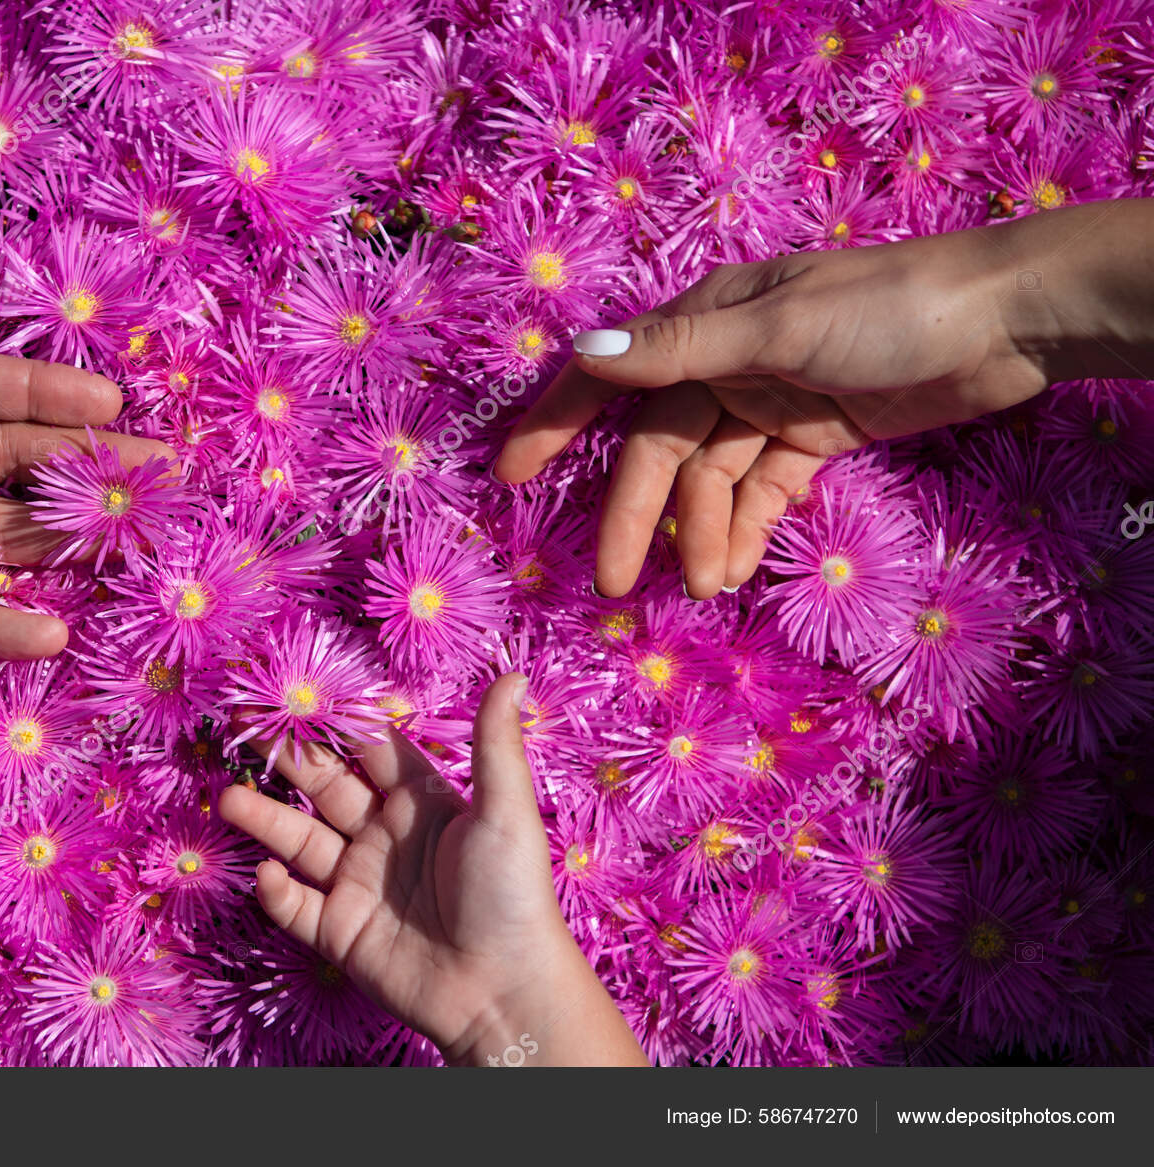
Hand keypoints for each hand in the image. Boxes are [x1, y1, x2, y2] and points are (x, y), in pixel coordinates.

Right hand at [219, 673, 646, 1065]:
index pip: (368, 748)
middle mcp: (385, 836)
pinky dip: (276, 890)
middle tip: (240, 723)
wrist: (503, 993)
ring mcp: (360, 884)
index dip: (333, 720)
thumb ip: (493, 744)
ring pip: (300, 841)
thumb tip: (512, 676)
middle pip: (324, 786)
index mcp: (421, 801)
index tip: (293, 689)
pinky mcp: (341, 931)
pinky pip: (296, 905)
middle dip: (285, 757)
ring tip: (228, 798)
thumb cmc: (513, 896)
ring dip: (264, 818)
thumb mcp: (505, 812)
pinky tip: (271, 874)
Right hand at [494, 199, 1153, 599]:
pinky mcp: (812, 436)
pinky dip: (745, 526)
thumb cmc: (888, 309)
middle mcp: (725, 360)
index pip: (612, 376)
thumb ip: (683, 349)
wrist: (1006, 322)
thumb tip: (586, 353)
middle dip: (639, 514)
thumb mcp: (779, 328)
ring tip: (708, 586)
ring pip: (712, 479)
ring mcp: (768, 401)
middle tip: (616, 583)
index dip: (556, 423)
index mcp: (706, 321)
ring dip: (703, 532)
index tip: (510, 475)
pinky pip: (760, 488)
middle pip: (661, 447)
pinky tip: (735, 567)